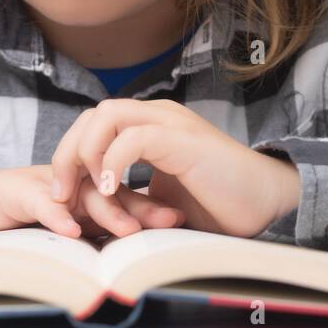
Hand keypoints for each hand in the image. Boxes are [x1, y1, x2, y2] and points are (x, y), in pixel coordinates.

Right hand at [0, 164, 186, 239]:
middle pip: (116, 191)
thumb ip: (108, 228)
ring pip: (86, 196)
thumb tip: (149, 251)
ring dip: (109, 213)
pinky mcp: (25, 193)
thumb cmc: (41, 212)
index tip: (182, 219)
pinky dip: (58, 217)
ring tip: (129, 231)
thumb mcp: (79, 223)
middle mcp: (80, 183)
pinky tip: (72, 232)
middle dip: (144, 207)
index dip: (155, 205)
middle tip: (170, 220)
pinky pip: (44, 205)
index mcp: (96, 187)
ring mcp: (55, 186)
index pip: (131, 194)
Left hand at [49, 98, 301, 238]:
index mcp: (150, 126)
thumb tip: (91, 211)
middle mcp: (158, 116)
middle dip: (67, 152)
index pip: (93, 123)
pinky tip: (112, 190)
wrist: (266, 202)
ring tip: (88, 190)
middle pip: (92, 115)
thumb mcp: (159, 200)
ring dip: (87, 154)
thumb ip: (129, 195)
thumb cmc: (218, 204)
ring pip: (107, 116)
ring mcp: (171, 123)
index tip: (60, 194)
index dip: (69, 154)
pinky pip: (134, 137)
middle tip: (60, 193)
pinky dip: (114, 162)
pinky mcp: (183, 139)